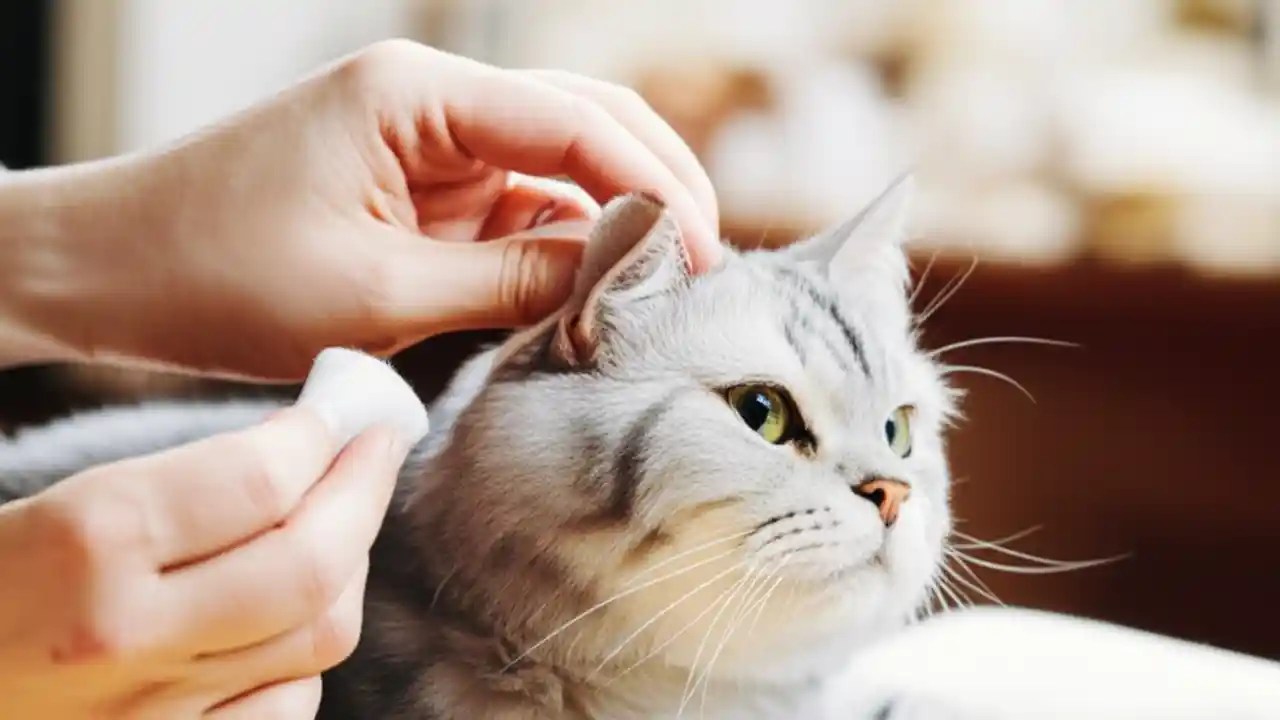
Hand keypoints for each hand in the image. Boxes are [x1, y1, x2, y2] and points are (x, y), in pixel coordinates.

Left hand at [0, 40, 719, 378]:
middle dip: (651, 189)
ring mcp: (427, 149)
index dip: (652, 184)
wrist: (112, 272)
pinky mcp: (418, 194)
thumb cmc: (215, 272)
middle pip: (580, 125)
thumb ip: (510, 281)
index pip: (571, 119)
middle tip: (705, 266)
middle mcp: (431, 105)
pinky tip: (589, 296)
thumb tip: (619, 272)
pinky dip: (555, 253)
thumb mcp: (376, 292)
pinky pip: (512, 214)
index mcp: (416, 95)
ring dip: (608, 225)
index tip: (701, 254)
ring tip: (661, 291)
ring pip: (554, 171)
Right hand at [0, 407, 408, 717]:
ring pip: (320, 633)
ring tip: (342, 519)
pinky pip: (291, 702)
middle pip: (311, 563)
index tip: (341, 412)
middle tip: (378, 447)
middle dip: (364, 491)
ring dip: (350, 564)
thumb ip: (182, 480)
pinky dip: (310, 648)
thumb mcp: (61, 505)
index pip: (260, 480)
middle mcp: (129, 635)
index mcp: (87, 544)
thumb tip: (306, 446)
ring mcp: (154, 713)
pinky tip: (295, 609)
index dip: (321, 436)